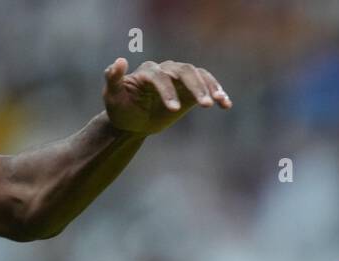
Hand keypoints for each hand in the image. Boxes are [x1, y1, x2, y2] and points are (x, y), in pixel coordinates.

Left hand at [102, 57, 230, 135]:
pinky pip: (206, 85)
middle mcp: (165, 70)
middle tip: (206, 105)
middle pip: (184, 71)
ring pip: (197, 74)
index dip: (168, 91)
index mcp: (147, 72)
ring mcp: (178, 79)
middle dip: (195, 86)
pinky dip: (217, 91)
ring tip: (220, 101)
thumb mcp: (112, 97)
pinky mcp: (190, 89)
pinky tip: (225, 104)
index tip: (174, 111)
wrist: (133, 121)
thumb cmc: (121, 109)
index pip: (161, 76)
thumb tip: (120, 61)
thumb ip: (113, 79)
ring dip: (210, 86)